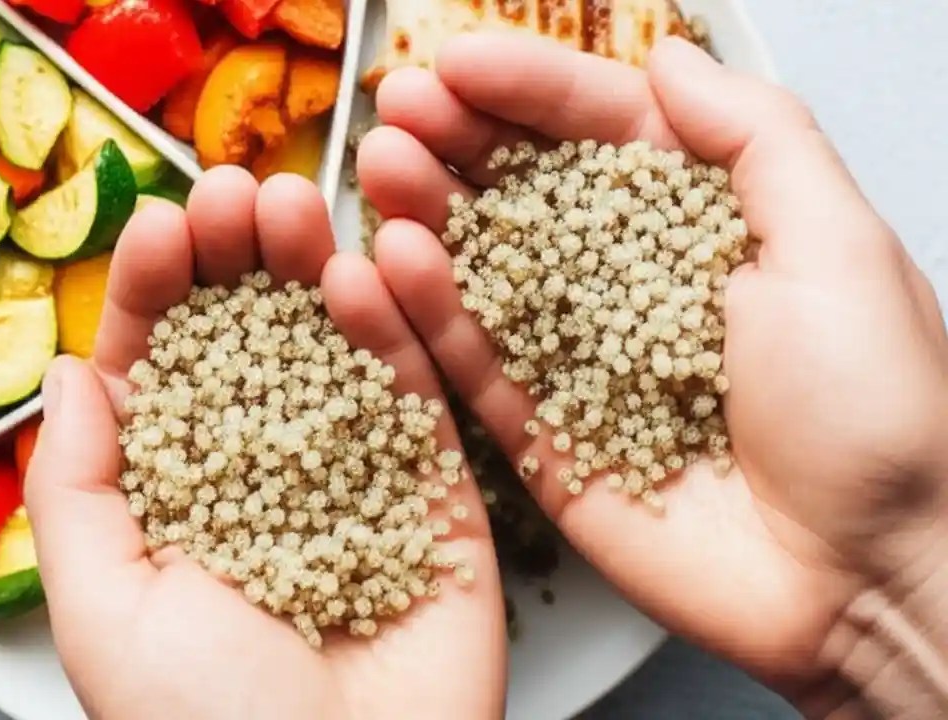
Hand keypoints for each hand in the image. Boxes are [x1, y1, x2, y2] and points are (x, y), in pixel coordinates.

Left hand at [24, 169, 506, 719]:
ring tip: (294, 205)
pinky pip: (417, 405)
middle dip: (238, 260)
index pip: (162, 370)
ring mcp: (353, 482)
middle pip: (249, 342)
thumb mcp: (101, 605)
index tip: (163, 223)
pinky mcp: (437, 498)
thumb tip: (69, 370)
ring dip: (314, 271)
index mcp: (175, 498)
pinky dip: (395, 334)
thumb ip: (77, 486)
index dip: (160, 292)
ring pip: (333, 354)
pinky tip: (363, 273)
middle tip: (238, 192)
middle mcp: (262, 478)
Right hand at [358, 34, 947, 711]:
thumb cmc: (879, 415)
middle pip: (531, 194)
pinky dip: (430, 315)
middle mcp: (637, 286)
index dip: (531, 91)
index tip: (458, 59)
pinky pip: (476, 367)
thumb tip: (672, 57)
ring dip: (428, 214)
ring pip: (489, 273)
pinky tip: (393, 262)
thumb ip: (755, 140)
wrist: (866, 579)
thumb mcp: (838, 246)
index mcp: (710, 226)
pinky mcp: (547, 440)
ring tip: (380, 164)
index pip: (605, 133)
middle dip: (460, 142)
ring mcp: (585, 363)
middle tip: (395, 102)